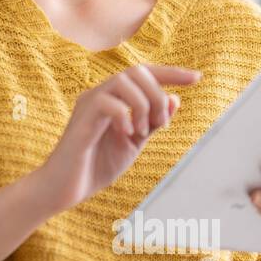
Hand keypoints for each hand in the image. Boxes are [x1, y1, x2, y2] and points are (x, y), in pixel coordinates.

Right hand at [34, 63, 202, 214]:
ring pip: (123, 81)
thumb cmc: (95, 166)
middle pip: (136, 71)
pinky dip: (125, 116)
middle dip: (158, 95)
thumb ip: (152, 122)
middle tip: (160, 125)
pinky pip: (108, 103)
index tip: (196, 78)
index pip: (144, 74)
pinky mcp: (82, 120)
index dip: (171, 73)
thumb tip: (175, 99)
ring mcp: (88, 105)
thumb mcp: (133, 144)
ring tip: (142, 131)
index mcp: (112, 99)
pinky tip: (126, 135)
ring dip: (144, 105)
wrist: (64, 189)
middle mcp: (99, 94)